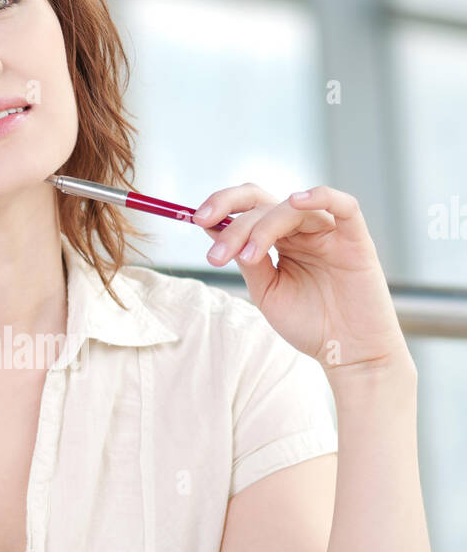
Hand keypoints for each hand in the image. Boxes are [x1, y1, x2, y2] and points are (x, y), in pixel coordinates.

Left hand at [193, 183, 411, 376]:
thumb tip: (216, 230)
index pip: (248, 209)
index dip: (221, 207)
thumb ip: (249, 262)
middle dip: (232, 216)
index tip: (195, 218)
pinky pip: (345, 206)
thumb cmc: (310, 325)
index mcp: (280, 240)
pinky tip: (297, 200)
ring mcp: (330, 233)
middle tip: (211, 240)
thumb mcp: (267, 292)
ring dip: (262, 226)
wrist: (348, 354)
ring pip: (291, 208)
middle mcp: (303, 230)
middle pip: (263, 202)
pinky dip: (321, 197)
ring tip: (247, 256)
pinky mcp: (356, 241)